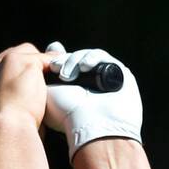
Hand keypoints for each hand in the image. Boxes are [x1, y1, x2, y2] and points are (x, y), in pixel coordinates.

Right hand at [0, 43, 63, 131]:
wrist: (8, 131)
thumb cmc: (3, 131)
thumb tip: (19, 95)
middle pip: (6, 56)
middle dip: (19, 68)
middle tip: (27, 89)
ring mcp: (6, 64)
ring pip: (25, 53)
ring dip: (36, 65)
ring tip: (42, 86)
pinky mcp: (25, 63)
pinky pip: (45, 58)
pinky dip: (53, 66)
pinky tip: (57, 76)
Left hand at [43, 42, 143, 161]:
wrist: (92, 124)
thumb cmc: (67, 114)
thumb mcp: (50, 91)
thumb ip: (49, 69)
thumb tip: (53, 44)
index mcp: (71, 89)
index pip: (65, 65)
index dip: (59, 62)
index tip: (52, 67)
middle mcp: (87, 84)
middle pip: (77, 58)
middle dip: (68, 61)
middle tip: (61, 72)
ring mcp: (103, 79)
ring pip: (89, 56)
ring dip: (79, 60)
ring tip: (72, 75)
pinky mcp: (119, 73)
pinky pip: (105, 58)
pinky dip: (94, 58)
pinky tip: (87, 67)